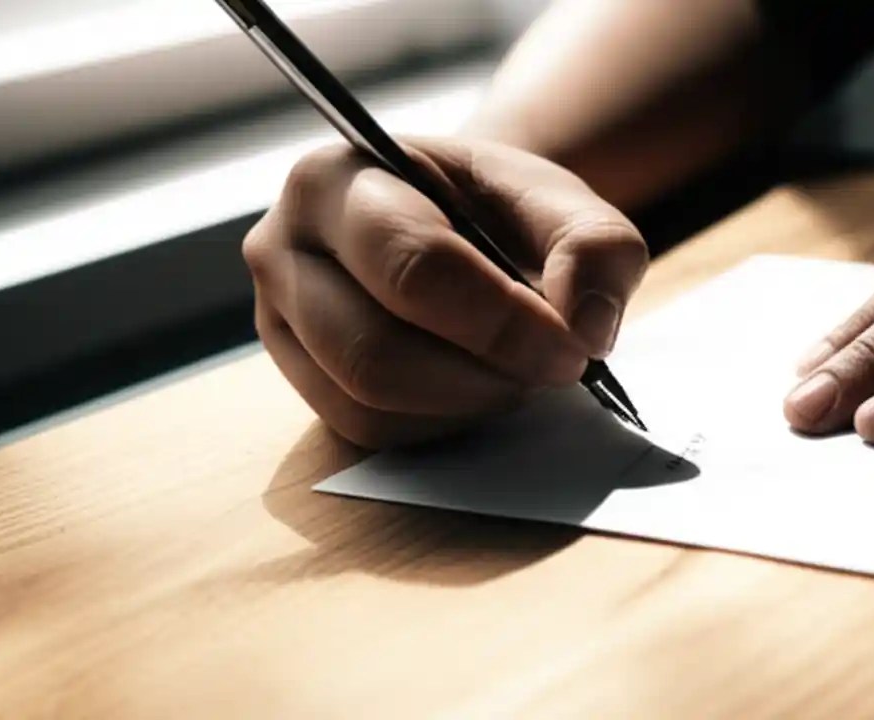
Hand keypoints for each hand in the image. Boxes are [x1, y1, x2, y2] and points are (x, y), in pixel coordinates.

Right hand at [245, 137, 647, 448]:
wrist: (453, 225)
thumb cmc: (496, 212)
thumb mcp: (561, 204)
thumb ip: (594, 247)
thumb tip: (584, 324)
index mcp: (339, 177)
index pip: (414, 266)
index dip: (502, 322)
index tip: (572, 346)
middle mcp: (283, 247)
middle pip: (375, 351)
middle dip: (483, 374)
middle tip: (553, 369)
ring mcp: (280, 320)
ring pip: (367, 401)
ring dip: (464, 403)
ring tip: (515, 371)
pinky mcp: (297, 378)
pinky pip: (365, 431)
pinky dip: (438, 423)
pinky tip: (474, 385)